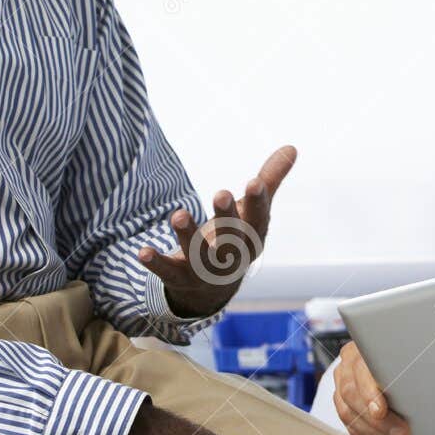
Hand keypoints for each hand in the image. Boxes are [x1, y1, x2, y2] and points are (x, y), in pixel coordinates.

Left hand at [139, 145, 296, 318]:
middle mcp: (231, 256)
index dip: (257, 201)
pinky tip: (142, 251)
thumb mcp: (253, 211)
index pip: (257, 218)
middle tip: (221, 193)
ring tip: (178, 215)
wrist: (214, 287)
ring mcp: (206, 269)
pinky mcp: (180, 277)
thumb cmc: (237, 237)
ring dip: (188, 236)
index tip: (254, 182)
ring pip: (198, 254)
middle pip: (231, 238)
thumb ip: (269, 179)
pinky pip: (168, 271)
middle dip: (226, 217)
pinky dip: (156, 263)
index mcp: (252, 237)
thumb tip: (292, 147)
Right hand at [331, 342, 413, 434]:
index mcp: (359, 350)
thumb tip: (431, 381)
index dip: (369, 392)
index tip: (381, 411)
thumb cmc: (402, 358)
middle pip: (352, 396)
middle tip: (402, 434)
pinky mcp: (344, 408)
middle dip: (379, 422)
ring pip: (350, 415)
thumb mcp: (407, 355)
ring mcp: (341, 388)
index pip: (359, 369)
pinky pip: (354, 429)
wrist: (388, 362)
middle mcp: (346, 368)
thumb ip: (410, 365)